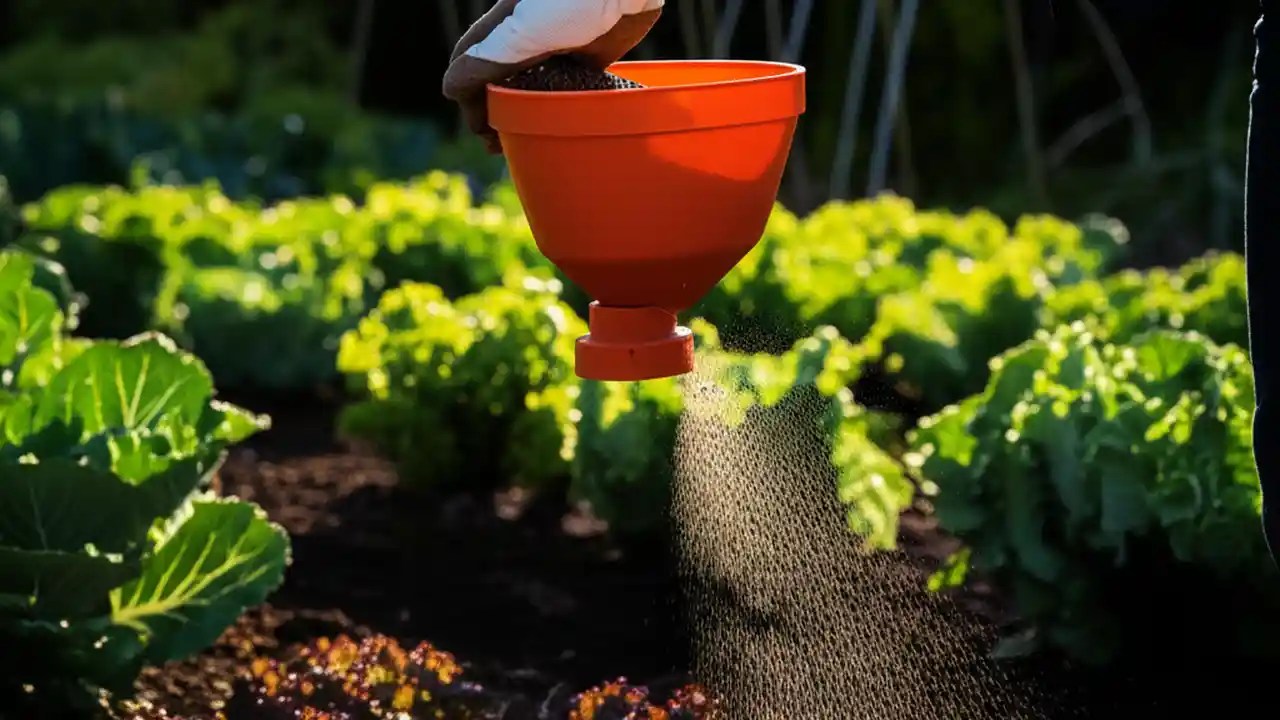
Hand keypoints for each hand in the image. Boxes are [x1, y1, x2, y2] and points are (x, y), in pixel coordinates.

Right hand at [442, 0, 662, 153]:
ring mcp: (559, 46)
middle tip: (496, 145)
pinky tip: (557, 125)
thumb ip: (488, 58)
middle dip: (493, 112)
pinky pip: (566, 85)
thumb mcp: (524, 31)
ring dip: (522, 114)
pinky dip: (557, 106)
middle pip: (500, 78)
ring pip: (531, 86)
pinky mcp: (590, 54)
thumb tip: (450, 91)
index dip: (469, 98)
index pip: (472, 64)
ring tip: (519, 141)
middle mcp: (527, 35)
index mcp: (504, 25)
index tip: (479, 130)